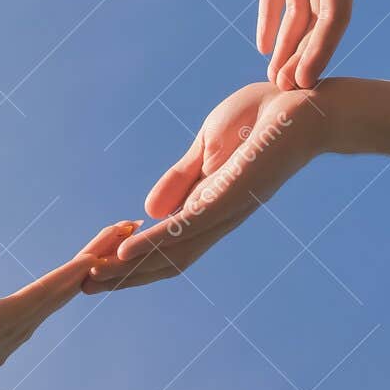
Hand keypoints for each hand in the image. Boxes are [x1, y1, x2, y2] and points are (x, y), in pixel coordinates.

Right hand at [85, 82, 326, 292]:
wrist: (306, 102)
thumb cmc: (264, 118)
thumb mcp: (209, 145)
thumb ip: (181, 177)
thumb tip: (148, 210)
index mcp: (211, 205)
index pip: (168, 243)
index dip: (133, 258)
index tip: (95, 266)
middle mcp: (219, 217)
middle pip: (168, 260)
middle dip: (126, 275)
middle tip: (82, 287)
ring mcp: (226, 208)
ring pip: (173, 252)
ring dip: (131, 268)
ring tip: (93, 277)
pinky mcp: (232, 193)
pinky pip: (188, 226)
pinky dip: (153, 241)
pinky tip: (125, 250)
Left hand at [253, 0, 360, 89]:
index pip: (334, 15)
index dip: (322, 49)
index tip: (308, 82)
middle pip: (315, 23)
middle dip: (303, 58)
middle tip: (287, 95)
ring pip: (296, 12)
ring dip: (288, 45)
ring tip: (276, 82)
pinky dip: (271, 18)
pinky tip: (264, 44)